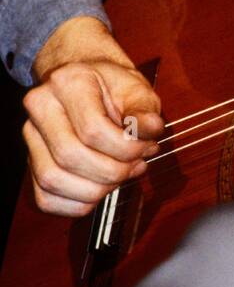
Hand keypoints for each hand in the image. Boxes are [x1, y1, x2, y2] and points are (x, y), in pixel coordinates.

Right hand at [22, 59, 164, 216]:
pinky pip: (46, 198)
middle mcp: (40, 106)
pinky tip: (101, 189)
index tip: (147, 147)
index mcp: (68, 82)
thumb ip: (144, 110)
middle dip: (112, 171)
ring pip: (52, 180)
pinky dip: (77, 204)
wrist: (90, 83)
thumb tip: (151, 129)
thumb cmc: (114, 88)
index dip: (125, 148)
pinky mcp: (30, 161)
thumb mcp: (136, 89)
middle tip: (137, 165)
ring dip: (96, 190)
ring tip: (121, 176)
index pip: (92, 129)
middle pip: (69, 156)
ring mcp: (30, 135)